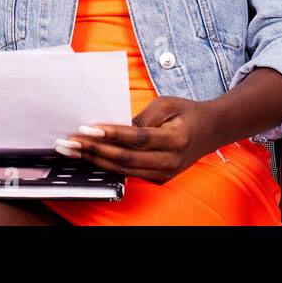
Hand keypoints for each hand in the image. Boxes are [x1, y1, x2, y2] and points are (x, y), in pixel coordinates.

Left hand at [58, 96, 223, 183]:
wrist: (210, 131)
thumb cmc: (186, 113)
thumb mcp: (167, 104)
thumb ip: (142, 117)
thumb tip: (113, 128)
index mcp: (175, 139)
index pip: (137, 138)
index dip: (111, 134)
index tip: (87, 129)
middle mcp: (170, 161)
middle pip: (126, 159)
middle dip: (95, 150)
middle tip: (71, 142)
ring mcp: (165, 174)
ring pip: (123, 170)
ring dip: (95, 161)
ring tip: (73, 151)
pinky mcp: (158, 179)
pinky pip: (128, 173)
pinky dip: (107, 166)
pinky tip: (90, 158)